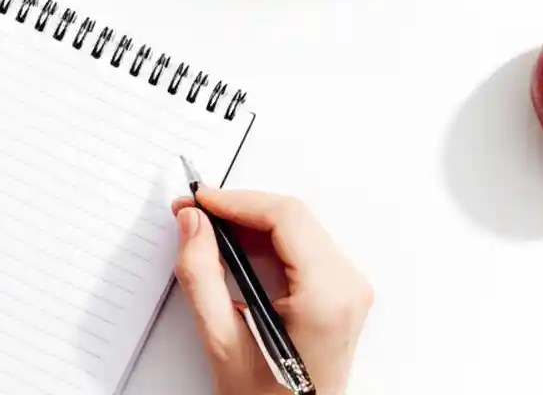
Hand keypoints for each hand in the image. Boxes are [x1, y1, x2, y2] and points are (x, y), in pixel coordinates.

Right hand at [172, 189, 372, 394]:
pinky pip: (306, 245)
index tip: (201, 201)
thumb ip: (201, 275)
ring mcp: (350, 288)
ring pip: (299, 227)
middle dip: (241, 209)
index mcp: (327, 296)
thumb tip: (193, 224)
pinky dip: (269, 239)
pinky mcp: (342, 291)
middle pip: (294, 217)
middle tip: (196, 213)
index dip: (238, 201)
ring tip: (211, 231)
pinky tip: (238, 247)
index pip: (286, 217)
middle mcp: (348, 287)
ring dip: (253, 222)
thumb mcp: (222, 340)